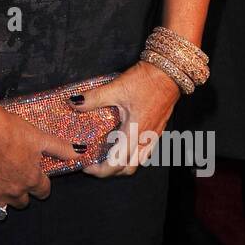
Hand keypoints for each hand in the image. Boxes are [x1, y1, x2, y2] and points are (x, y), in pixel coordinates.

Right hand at [0, 101, 84, 211]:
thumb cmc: (10, 130)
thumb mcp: (40, 137)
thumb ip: (61, 148)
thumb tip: (81, 151)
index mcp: (32, 179)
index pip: (43, 192)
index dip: (41, 185)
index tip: (37, 178)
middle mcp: (16, 190)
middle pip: (23, 203)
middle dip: (21, 192)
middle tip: (16, 178)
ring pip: (2, 206)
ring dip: (2, 198)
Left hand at [70, 62, 180, 176]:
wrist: (170, 72)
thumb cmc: (146, 80)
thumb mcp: (116, 88)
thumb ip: (94, 98)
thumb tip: (74, 103)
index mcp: (134, 132)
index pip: (117, 163)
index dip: (101, 170)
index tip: (87, 166)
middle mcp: (146, 139)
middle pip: (128, 168)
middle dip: (110, 171)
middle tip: (94, 164)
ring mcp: (154, 136)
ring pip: (138, 162)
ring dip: (122, 165)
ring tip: (106, 156)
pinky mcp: (157, 130)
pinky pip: (145, 152)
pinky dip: (132, 155)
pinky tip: (122, 143)